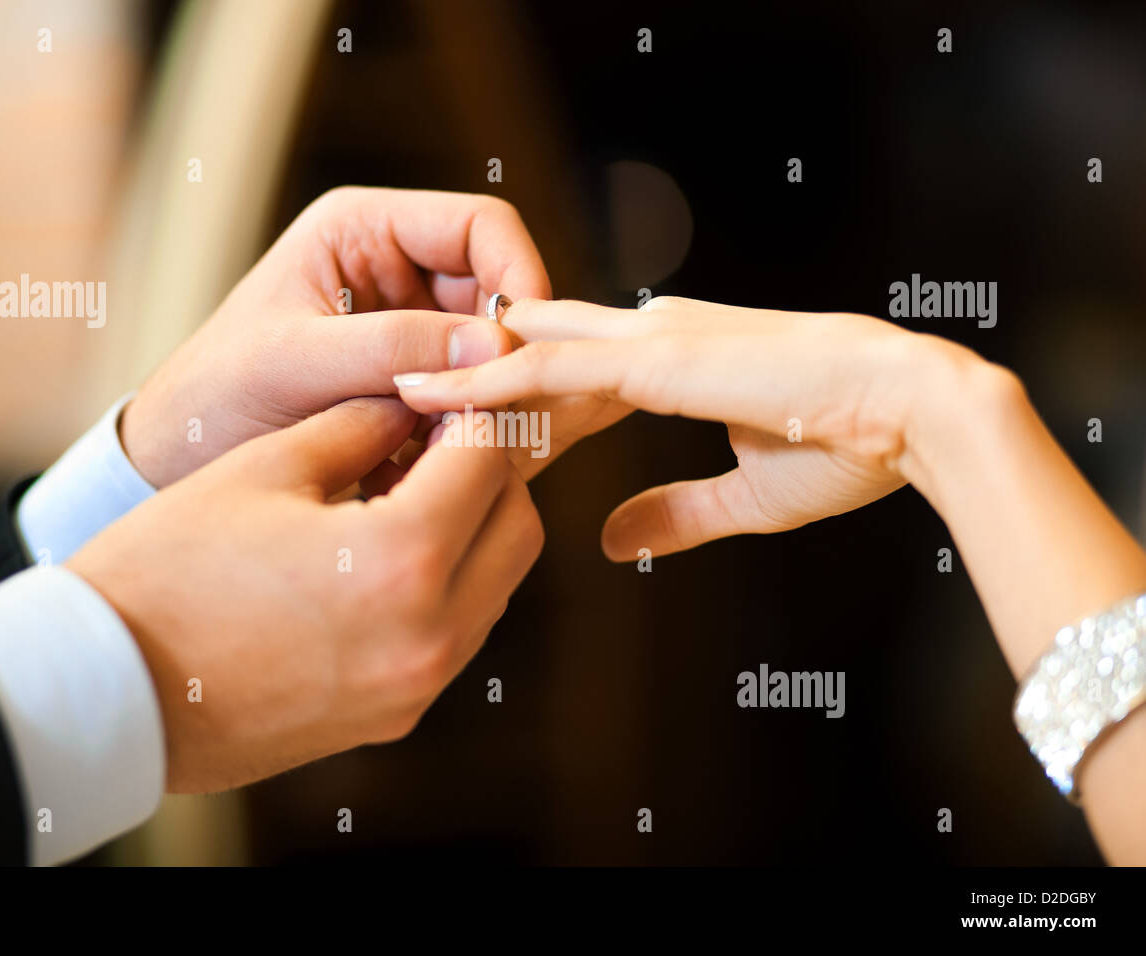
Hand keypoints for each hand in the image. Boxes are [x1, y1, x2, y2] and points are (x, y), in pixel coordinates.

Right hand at [68, 397, 542, 792]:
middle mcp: (430, 633)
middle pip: (517, 525)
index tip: (448, 388)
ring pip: (498, 583)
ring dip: (475, 527)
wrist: (106, 691)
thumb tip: (416, 405)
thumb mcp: (266, 468)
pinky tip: (390, 551)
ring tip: (412, 488)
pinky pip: (458, 632)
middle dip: (490, 469)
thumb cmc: (167, 569)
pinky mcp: (396, 715)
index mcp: (401, 558)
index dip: (474, 409)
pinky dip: (449, 582)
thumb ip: (360, 426)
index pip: (488, 458)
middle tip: (437, 435)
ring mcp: (417, 686)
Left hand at [121, 187, 551, 487]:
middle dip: (507, 350)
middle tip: (512, 410)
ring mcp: (408, 329)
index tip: (527, 342)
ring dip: (491, 397)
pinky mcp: (415, 384)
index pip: (480, 226)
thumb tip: (494, 344)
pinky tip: (447, 467)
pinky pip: (472, 396)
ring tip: (471, 448)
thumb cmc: (215, 395)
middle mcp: (396, 270)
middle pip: (498, 291)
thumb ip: (391, 348)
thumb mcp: (295, 363)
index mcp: (364, 230)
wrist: (177, 460)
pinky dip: (470, 430)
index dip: (519, 274)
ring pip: (492, 351)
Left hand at [395, 296, 999, 559]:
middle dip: (473, 381)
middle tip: (399, 406)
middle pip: (535, 355)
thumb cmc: (848, 447)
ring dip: (464, 375)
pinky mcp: (662, 357)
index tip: (457, 436)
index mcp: (672, 363)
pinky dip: (496, 381)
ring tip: (389, 393)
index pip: (568, 379)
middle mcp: (653, 339)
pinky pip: (558, 367)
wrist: (911, 414)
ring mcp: (654, 341)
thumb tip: (614, 540)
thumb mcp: (742, 498)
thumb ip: (673, 514)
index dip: (513, 404)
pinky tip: (441, 396)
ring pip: (531, 353)